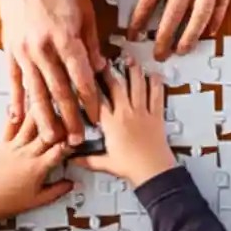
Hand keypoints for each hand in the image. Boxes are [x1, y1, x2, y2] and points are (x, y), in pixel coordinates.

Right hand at [0, 0, 105, 144]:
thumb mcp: (84, 10)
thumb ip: (91, 42)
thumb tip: (99, 67)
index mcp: (65, 37)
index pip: (81, 77)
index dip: (91, 100)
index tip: (98, 116)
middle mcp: (43, 48)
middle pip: (59, 91)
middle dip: (70, 118)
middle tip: (77, 139)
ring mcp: (24, 50)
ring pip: (35, 92)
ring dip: (44, 118)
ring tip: (50, 137)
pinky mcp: (10, 49)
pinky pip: (13, 79)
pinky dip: (15, 99)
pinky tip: (17, 116)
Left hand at [0, 113, 72, 230]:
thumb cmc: (6, 201)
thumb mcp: (37, 201)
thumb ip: (57, 190)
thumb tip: (71, 184)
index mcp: (38, 167)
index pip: (61, 149)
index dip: (72, 141)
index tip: (78, 137)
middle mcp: (27, 153)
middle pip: (49, 132)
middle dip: (61, 122)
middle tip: (68, 112)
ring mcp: (14, 146)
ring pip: (31, 123)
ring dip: (42, 111)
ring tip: (50, 99)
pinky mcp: (2, 144)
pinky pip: (11, 125)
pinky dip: (17, 114)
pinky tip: (23, 104)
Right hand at [73, 57, 174, 186]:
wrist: (153, 171)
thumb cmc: (131, 167)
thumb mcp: (105, 163)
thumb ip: (88, 159)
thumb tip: (73, 159)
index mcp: (111, 124)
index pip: (97, 100)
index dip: (90, 86)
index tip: (86, 76)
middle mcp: (126, 114)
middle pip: (116, 86)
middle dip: (110, 71)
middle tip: (106, 61)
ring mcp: (142, 112)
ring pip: (138, 85)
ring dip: (134, 71)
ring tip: (130, 59)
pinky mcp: (156, 116)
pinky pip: (157, 95)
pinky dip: (156, 83)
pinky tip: (154, 74)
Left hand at [129, 0, 230, 58]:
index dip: (141, 18)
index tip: (135, 33)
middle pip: (175, 12)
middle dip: (165, 36)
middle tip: (159, 53)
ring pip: (201, 13)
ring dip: (191, 35)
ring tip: (183, 50)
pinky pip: (222, 1)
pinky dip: (216, 19)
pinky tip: (208, 31)